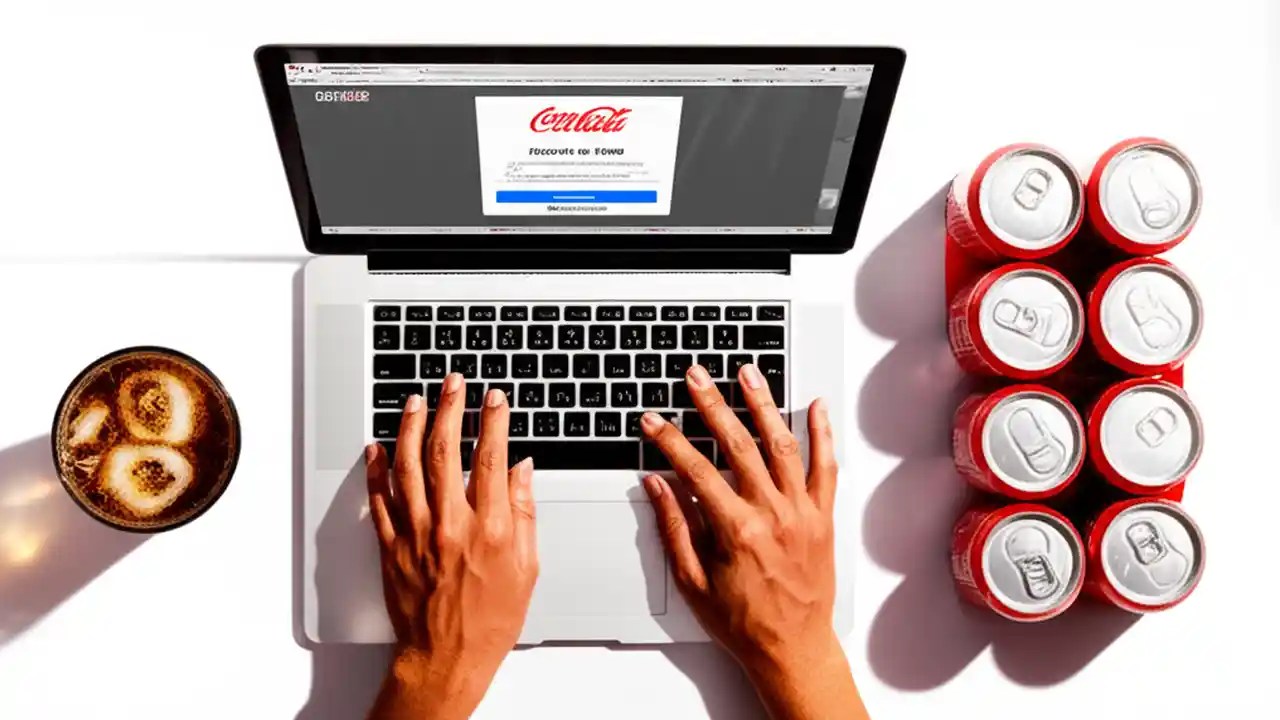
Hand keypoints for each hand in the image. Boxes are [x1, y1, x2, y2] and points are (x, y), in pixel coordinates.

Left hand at [365, 373, 537, 719]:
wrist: (447, 657)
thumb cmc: (490, 620)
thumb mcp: (526, 567)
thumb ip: (523, 513)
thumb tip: (520, 470)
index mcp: (489, 529)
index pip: (491, 459)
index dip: (493, 421)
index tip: (494, 398)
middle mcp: (450, 526)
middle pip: (446, 452)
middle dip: (450, 409)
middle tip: (453, 384)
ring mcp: (416, 534)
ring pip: (408, 467)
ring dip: (412, 427)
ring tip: (416, 401)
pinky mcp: (391, 547)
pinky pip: (379, 500)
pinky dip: (377, 470)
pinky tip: (378, 446)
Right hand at [642, 363, 865, 719]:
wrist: (793, 649)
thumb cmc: (744, 623)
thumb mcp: (694, 581)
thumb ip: (675, 527)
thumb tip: (656, 485)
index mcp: (736, 531)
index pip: (695, 470)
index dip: (669, 440)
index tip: (654, 421)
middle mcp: (772, 515)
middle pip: (737, 445)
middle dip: (712, 405)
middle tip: (696, 377)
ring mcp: (802, 513)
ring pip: (781, 445)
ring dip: (763, 405)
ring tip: (748, 374)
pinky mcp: (823, 518)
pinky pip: (826, 468)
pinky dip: (823, 435)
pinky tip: (816, 406)